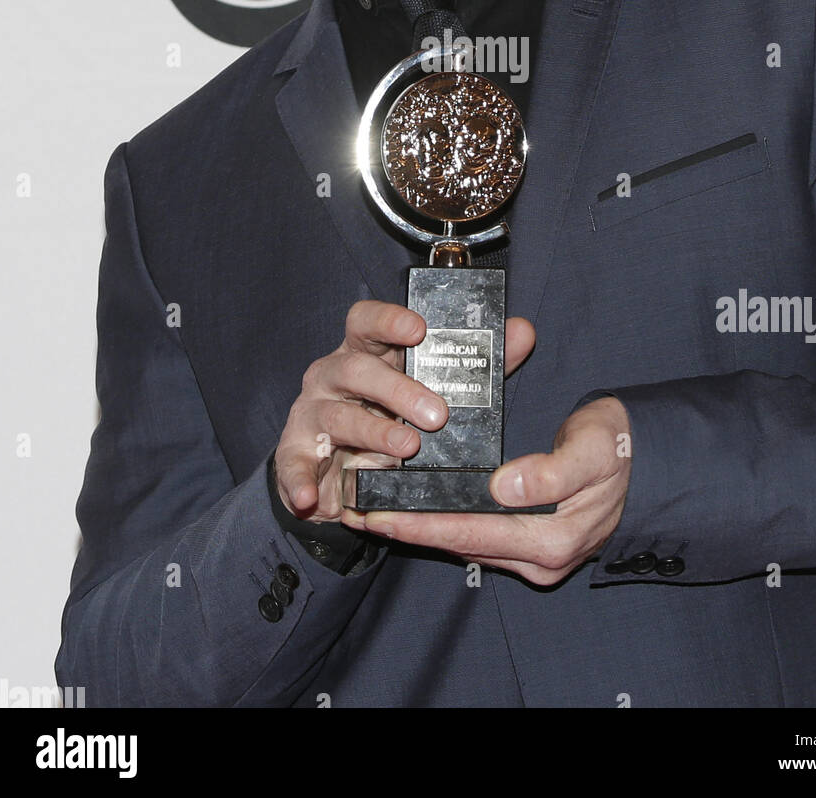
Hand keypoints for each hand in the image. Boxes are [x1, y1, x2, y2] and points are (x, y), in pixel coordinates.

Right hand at [274, 300, 536, 522]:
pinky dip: (299, 478)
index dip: (389, 320)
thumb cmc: (394, 417)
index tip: (419, 329)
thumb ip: (475, 364)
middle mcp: (333, 375)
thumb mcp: (434, 389)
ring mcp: (312, 412)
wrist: (344, 472)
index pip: (367, 320)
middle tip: (436, 414)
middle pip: (356, 368)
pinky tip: (311, 495)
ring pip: (337, 415)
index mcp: (366, 351)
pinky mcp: (295, 452)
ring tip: (406, 449)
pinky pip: (293, 463)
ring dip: (373, 431)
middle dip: (397, 389)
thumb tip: (522, 331)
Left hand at [341, 395, 631, 584]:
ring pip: (467, 543)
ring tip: (375, 510)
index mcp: (553, 540)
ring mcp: (537, 557)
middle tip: (357, 512)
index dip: (420, 523)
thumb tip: (504, 487)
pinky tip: (420, 510)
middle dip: (407, 529)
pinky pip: (480, 537)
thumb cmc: (618, 446)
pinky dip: (447, 523)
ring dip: (422, 527)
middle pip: (460, 543)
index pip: (470, 532)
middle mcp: (541, 559)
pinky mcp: (533, 545)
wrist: (648, 455)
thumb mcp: (592, 450)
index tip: (377, 513)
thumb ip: (551, 472)